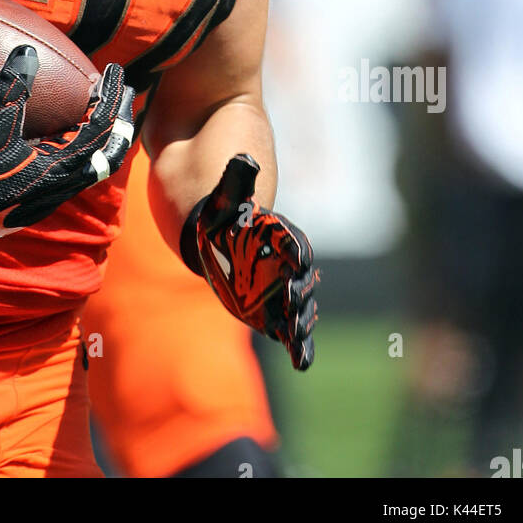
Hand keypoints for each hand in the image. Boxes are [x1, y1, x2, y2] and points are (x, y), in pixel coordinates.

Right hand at [0, 45, 134, 258]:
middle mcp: (67, 183)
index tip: (114, 70)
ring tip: (107, 108)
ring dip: (109, 133)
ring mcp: (58, 192)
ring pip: (100, 163)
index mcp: (62, 166)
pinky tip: (75, 132)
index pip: (102, 127)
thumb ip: (10, 89)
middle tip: (126, 89)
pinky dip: (90, 146)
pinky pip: (83, 169)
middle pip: (113, 149)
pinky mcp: (46, 196)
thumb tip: (26, 51)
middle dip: (123, 117)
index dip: (111, 96)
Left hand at [189, 154, 318, 369]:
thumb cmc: (225, 213)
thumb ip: (237, 181)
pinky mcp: (274, 311)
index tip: (297, 259)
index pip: (292, 241)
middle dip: (299, 291)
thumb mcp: (226, 196)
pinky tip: (302, 363)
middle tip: (293, 299)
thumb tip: (244, 158)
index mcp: (278, 234)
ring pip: (298, 307)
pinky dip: (298, 346)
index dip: (295, 250)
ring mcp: (281, 289)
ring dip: (300, 322)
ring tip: (298, 338)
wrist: (220, 238)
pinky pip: (289, 330)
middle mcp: (285, 264)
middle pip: (299, 278)